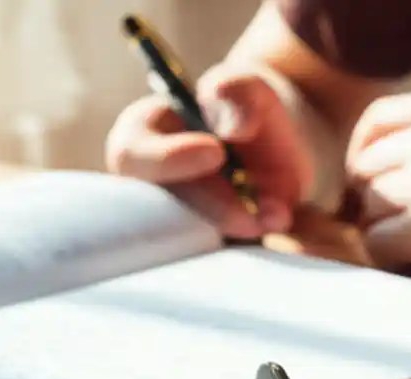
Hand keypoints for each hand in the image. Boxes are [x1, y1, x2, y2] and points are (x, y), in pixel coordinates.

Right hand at [105, 63, 313, 237]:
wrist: (275, 149)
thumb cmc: (246, 110)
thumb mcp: (246, 88)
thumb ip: (237, 95)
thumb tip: (234, 129)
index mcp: (141, 138)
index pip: (132, 154)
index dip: (168, 158)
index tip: (216, 153)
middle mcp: (147, 187)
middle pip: (159, 210)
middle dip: (212, 211)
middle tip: (255, 211)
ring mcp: (172, 223)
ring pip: (187, 243)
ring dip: (234, 233)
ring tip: (277, 214)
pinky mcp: (201, 249)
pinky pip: (216, 258)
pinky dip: (249, 246)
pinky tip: (275, 224)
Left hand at [344, 87, 410, 283]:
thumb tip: (386, 157)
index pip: (379, 118)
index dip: (363, 151)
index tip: (370, 178)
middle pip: (367, 164)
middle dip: (370, 195)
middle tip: (392, 221)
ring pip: (368, 204)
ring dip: (380, 227)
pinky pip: (375, 240)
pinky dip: (385, 255)